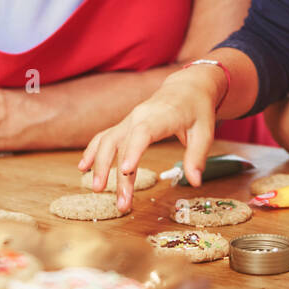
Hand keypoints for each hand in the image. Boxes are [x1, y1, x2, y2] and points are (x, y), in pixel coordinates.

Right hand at [80, 65, 223, 212]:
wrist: (186, 87)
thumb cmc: (196, 110)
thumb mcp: (205, 132)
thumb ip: (197, 157)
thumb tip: (195, 182)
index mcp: (161, 116)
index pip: (143, 132)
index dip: (133, 150)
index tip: (126, 170)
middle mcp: (139, 116)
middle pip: (121, 143)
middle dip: (116, 172)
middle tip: (121, 201)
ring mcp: (128, 120)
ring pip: (107, 140)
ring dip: (99, 164)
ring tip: (97, 189)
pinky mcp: (124, 125)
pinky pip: (103, 136)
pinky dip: (92, 151)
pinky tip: (84, 168)